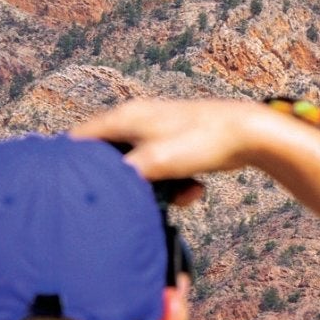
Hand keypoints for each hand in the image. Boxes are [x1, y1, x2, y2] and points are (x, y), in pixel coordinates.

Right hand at [72, 98, 269, 192]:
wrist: (249, 134)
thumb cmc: (201, 140)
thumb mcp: (156, 161)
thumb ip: (124, 175)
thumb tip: (102, 191)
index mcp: (124, 118)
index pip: (80, 138)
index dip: (71, 163)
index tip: (70, 189)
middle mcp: (137, 120)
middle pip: (109, 157)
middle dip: (119, 182)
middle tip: (126, 201)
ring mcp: (157, 132)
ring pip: (139, 169)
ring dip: (155, 189)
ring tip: (176, 195)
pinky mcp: (177, 146)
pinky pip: (164, 171)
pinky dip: (175, 185)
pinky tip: (193, 192)